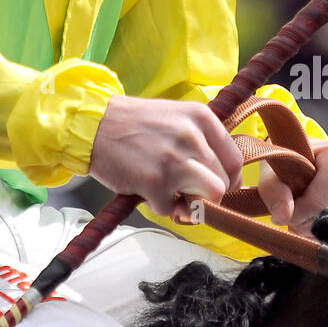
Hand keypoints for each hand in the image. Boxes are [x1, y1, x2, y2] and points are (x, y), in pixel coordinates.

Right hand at [88, 94, 244, 223]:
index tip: (216, 185)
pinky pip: (173, 210)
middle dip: (208, 193)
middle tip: (187, 191)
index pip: (235, 160)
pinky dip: (160, 206)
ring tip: (174, 195)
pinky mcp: (156, 182)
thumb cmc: (133, 123)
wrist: (93, 125)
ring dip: (194, 203)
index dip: (229, 179)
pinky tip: (147, 189)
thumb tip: (222, 174)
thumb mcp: (175, 116)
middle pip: (225, 182)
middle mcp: (192, 137)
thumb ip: (200, 139)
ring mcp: (175, 161)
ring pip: (211, 197)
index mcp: (201, 118)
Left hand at [258, 138, 327, 231]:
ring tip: (304, 211)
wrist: (302, 159)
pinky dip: (326, 230)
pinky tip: (317, 216)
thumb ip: (272, 189)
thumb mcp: (273, 169)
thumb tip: (283, 214)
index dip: (296, 212)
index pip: (317, 201)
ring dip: (314, 227)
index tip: (283, 211)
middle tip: (293, 212)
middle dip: (305, 221)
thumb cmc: (289, 162)